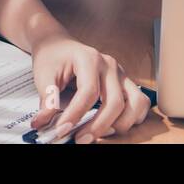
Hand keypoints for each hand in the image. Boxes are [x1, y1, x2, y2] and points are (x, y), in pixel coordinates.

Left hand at [28, 32, 150, 142]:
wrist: (59, 44)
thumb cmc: (53, 57)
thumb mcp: (43, 75)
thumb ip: (47, 99)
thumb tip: (43, 123)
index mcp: (89, 59)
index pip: (88, 92)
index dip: (76, 114)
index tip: (62, 129)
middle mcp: (110, 66)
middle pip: (115, 102)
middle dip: (99, 126)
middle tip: (80, 139)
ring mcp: (121, 74)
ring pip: (136, 104)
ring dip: (120, 124)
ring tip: (99, 133)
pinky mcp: (125, 83)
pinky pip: (140, 104)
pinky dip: (132, 119)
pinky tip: (113, 126)